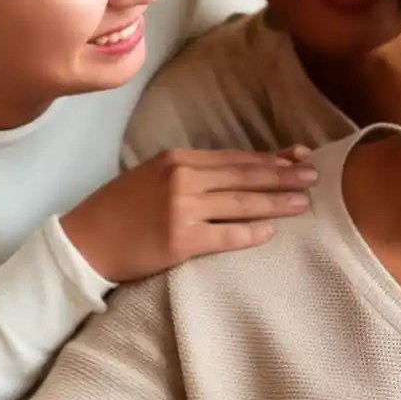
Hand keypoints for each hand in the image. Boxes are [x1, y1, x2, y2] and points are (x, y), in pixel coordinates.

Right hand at [62, 148, 317, 282]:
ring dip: (277, 202)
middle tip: (315, 177)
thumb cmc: (120, 209)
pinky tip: (271, 231)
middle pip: (245, 176)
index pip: (235, 158)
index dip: (271, 158)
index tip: (299, 157)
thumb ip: (193, 172)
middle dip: (284, 176)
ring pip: (242, 203)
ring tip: (304, 202)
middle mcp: (183, 179)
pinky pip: (226, 235)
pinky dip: (251, 233)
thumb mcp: (154, 176)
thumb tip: (239, 171)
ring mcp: (182, 210)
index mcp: (177, 158)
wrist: (85, 242)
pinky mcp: (180, 241)